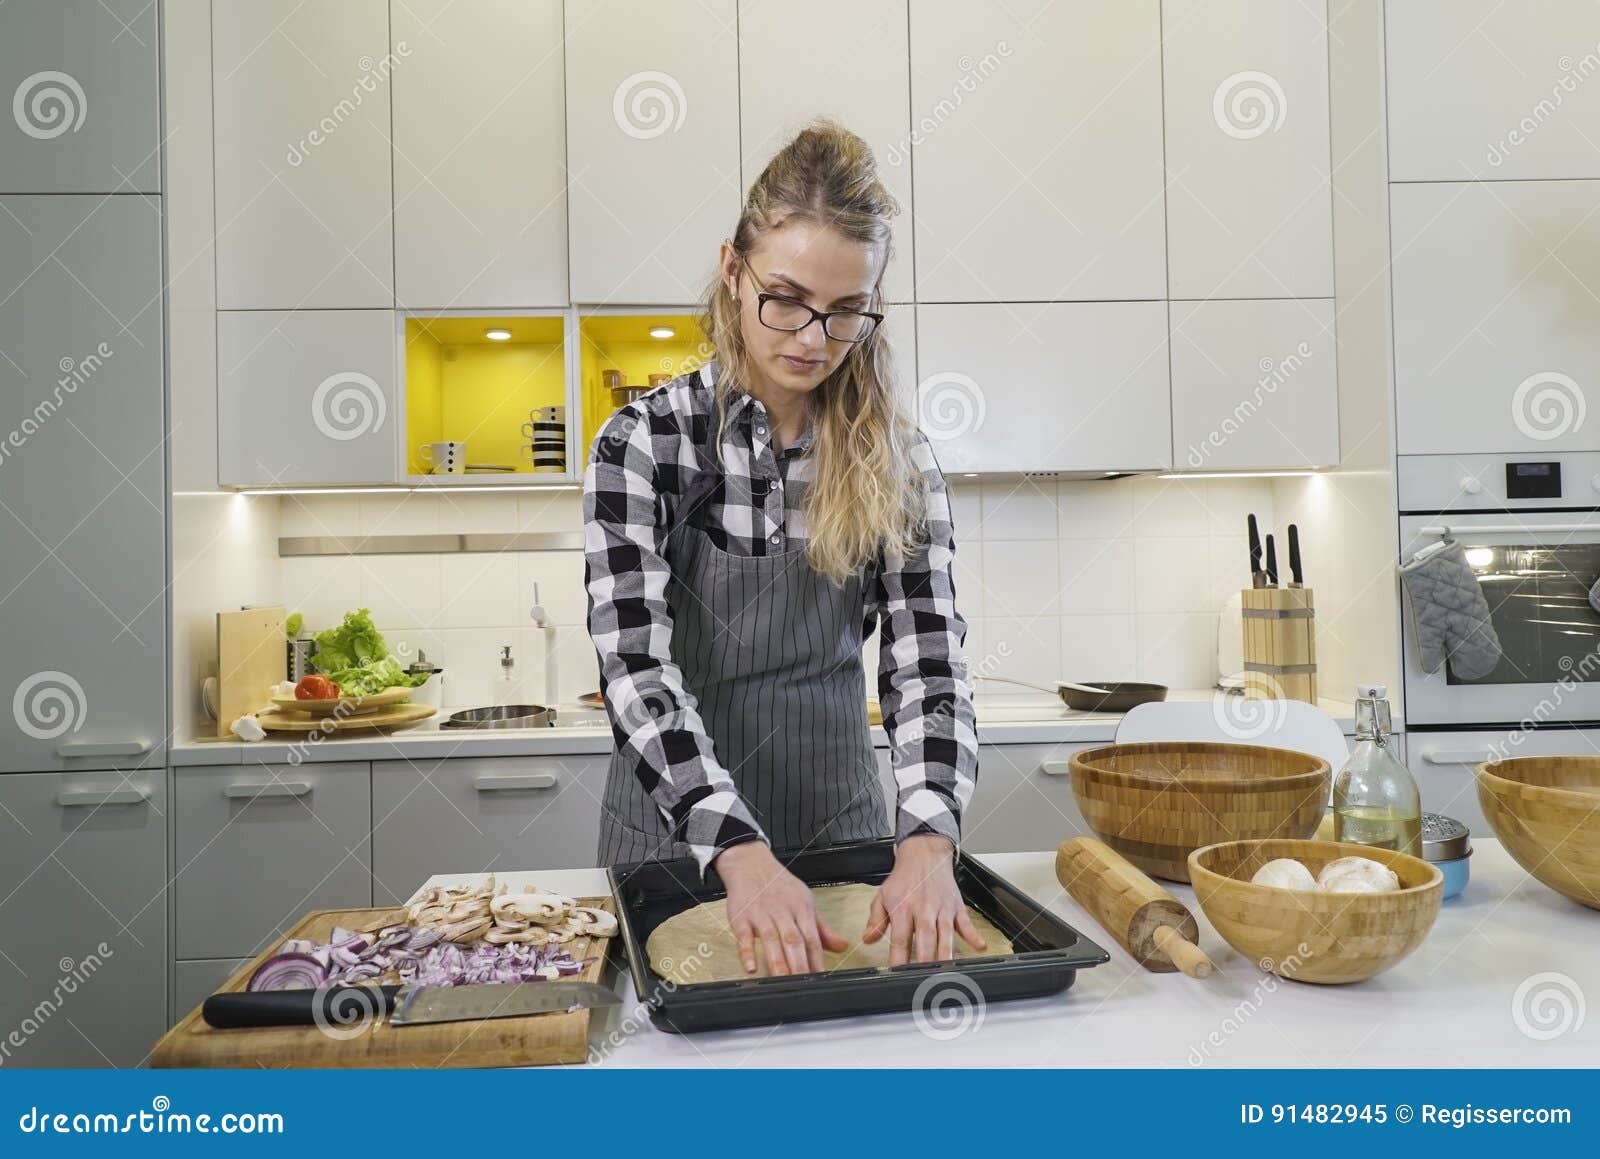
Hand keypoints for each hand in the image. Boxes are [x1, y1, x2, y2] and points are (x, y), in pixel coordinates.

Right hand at [716, 841, 846, 975]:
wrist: (751, 864)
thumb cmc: (779, 886)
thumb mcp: (805, 901)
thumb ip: (822, 928)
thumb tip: (842, 946)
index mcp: (801, 908)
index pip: (811, 937)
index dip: (816, 959)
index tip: (820, 978)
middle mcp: (782, 911)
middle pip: (792, 940)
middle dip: (799, 964)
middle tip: (803, 985)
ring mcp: (761, 914)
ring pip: (770, 939)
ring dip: (777, 962)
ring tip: (783, 981)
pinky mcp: (741, 917)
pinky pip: (743, 937)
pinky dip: (746, 952)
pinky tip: (751, 968)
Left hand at [862, 834, 986, 964]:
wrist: (924, 854)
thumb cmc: (904, 879)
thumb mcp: (882, 896)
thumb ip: (875, 920)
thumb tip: (868, 939)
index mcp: (903, 909)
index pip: (899, 938)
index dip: (898, 958)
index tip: (897, 973)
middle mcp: (923, 909)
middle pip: (926, 938)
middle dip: (926, 960)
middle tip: (925, 979)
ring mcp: (942, 909)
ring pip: (946, 934)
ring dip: (946, 953)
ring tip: (947, 970)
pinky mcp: (957, 907)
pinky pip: (966, 923)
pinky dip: (973, 935)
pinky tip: (979, 947)